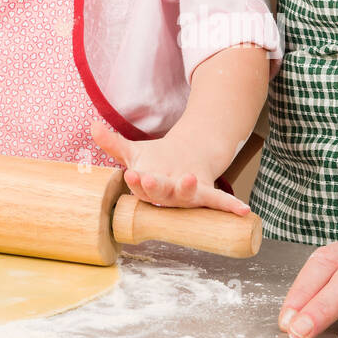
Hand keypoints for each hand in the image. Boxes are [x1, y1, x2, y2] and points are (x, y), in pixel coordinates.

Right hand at [91, 121, 248, 214]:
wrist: (185, 162)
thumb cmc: (157, 163)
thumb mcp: (134, 151)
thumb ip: (113, 143)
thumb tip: (92, 126)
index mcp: (148, 186)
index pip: (139, 186)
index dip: (135, 182)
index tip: (131, 174)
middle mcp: (167, 195)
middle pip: (160, 195)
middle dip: (155, 188)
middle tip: (149, 181)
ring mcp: (188, 196)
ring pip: (186, 196)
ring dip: (186, 190)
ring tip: (187, 179)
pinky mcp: (206, 193)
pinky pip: (219, 201)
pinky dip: (231, 207)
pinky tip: (246, 210)